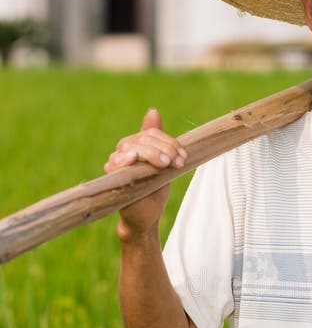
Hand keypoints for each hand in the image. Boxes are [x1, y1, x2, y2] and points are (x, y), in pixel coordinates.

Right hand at [104, 108, 187, 238]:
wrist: (146, 217)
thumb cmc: (153, 190)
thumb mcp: (163, 163)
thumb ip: (160, 141)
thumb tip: (152, 110)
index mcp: (135, 145)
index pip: (151, 133)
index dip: (169, 142)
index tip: (184, 156)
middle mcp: (123, 151)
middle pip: (143, 139)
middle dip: (165, 149)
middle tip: (178, 163)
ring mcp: (115, 163)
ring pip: (133, 148)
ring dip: (152, 154)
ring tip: (166, 165)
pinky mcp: (111, 177)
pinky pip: (115, 164)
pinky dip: (126, 160)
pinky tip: (133, 160)